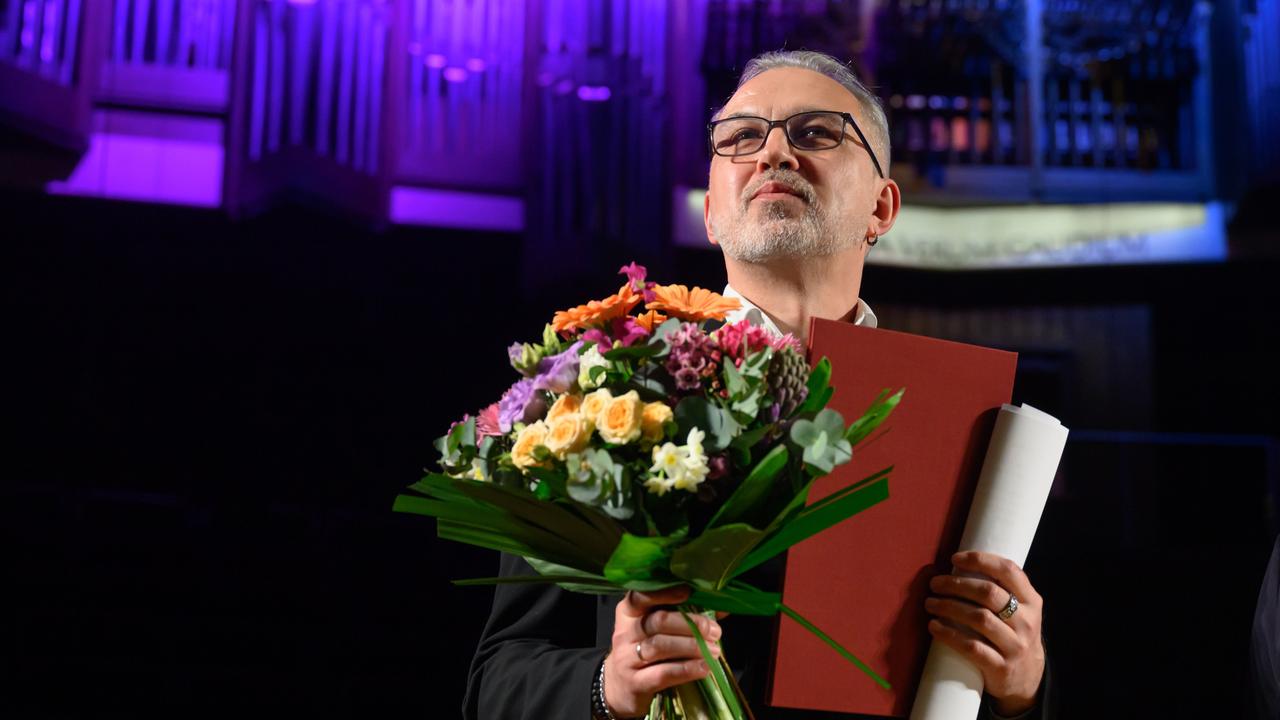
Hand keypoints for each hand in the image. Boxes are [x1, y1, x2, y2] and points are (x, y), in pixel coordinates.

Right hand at [603, 586, 722, 717]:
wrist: (617, 688)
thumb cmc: (642, 651)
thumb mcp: (652, 631)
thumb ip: (680, 617)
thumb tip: (720, 610)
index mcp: (628, 613)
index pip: (641, 597)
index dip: (664, 593)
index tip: (688, 592)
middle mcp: (624, 633)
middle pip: (658, 622)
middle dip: (691, 625)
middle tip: (714, 631)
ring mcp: (626, 658)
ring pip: (661, 647)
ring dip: (692, 647)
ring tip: (714, 650)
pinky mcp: (635, 683)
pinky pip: (663, 673)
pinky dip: (686, 669)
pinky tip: (704, 668)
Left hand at [925, 551, 1045, 716]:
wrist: (1028, 678)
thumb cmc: (1014, 634)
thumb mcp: (1020, 610)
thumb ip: (1001, 590)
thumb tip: (959, 566)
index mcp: (1031, 601)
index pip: (1008, 570)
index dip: (980, 560)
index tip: (954, 559)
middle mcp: (1027, 622)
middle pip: (988, 593)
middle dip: (956, 584)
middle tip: (934, 584)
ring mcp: (1016, 646)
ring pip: (979, 618)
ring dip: (948, 607)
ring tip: (930, 603)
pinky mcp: (1001, 667)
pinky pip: (971, 647)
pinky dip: (949, 635)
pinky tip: (934, 626)